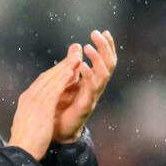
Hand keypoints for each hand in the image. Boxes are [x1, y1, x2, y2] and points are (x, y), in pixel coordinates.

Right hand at [7, 52, 83, 160]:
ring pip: (51, 80)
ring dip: (64, 67)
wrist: (19, 153)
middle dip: (61, 66)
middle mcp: (29, 98)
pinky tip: (72, 72)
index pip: (40, 83)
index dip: (54, 74)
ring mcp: (34, 101)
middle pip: (46, 77)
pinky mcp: (42, 107)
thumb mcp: (27, 125)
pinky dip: (63, 78)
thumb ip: (32, 116)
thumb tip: (34, 116)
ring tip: (76, 58)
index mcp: (25, 102)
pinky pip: (54, 89)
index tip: (64, 67)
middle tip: (73, 55)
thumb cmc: (24, 144)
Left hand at [53, 29, 117, 143]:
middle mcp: (95, 88)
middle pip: (109, 64)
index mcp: (92, 81)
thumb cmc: (62, 108)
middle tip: (96, 34)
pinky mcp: (85, 106)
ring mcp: (92, 97)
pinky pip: (91, 89)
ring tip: (89, 48)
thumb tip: (76, 46)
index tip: (104, 32)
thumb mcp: (66, 82)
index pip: (106, 60)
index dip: (107, 46)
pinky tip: (82, 67)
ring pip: (104, 75)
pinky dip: (88, 76)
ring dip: (98, 60)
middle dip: (105, 48)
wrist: (57, 133)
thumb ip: (71, 65)